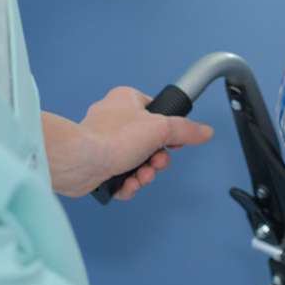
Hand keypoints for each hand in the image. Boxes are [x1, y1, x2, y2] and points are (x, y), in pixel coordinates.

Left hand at [46, 88, 213, 199]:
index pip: (156, 112)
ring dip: (144, 173)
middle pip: (149, 141)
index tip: (173, 143)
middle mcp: (113, 118)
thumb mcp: (160, 129)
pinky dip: (128, 183)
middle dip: (156, 159)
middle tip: (155, 163)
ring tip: (140, 176)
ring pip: (136, 161)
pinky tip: (127, 185)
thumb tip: (205, 132)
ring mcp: (102, 142)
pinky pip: (121, 175)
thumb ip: (186, 131)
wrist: (79, 162)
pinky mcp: (96, 164)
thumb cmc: (113, 137)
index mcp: (126, 100)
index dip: (168, 132)